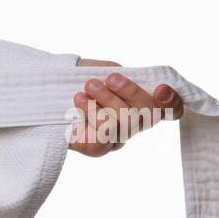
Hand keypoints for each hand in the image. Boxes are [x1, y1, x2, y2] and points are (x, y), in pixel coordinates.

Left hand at [69, 59, 183, 156]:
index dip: (172, 101)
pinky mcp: (96, 148)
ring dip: (104, 103)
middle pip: (146, 114)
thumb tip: (134, 78)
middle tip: (106, 79)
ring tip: (85, 90)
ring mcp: (117, 139)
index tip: (161, 88)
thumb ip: (125, 73)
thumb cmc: (80, 80)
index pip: (171, 109)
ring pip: (123, 126)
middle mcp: (134, 124)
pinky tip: (77, 104)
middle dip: (128, 92)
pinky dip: (90, 119)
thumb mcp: (105, 68)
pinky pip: (101, 140)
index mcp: (142, 104)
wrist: (47, 93)